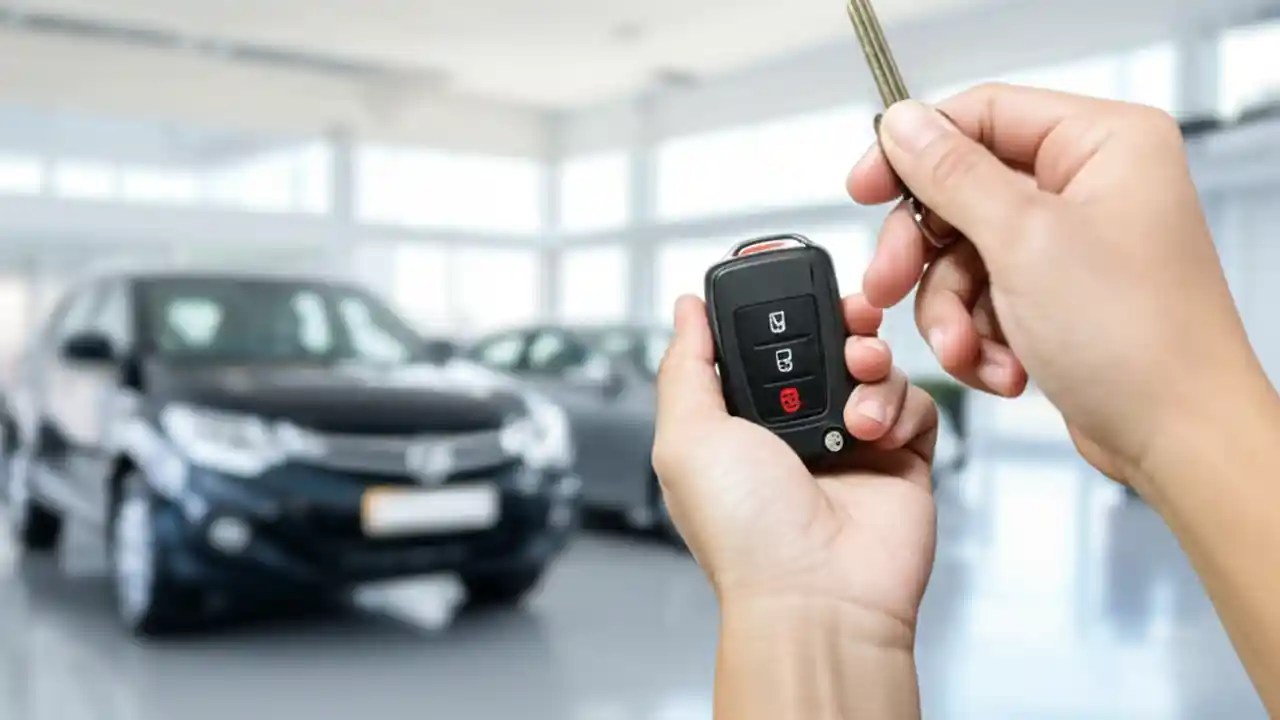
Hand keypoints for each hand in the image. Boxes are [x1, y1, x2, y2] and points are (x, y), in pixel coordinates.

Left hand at [652, 294, 937, 640]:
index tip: (793, 287)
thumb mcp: (687, 437)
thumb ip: (686, 365)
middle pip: (824, 346)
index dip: (778, 314)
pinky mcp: (901, 461)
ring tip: (855, 399)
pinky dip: (900, 407)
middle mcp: (794, 431)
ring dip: (869, 367)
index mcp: (738, 424)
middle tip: (850, 318)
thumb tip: (687, 309)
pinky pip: (914, 405)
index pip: (761, 345)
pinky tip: (877, 433)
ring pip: (872, 367)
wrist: (818, 595)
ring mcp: (850, 444)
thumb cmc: (745, 530)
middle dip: (838, 325)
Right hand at [848, 85, 1269, 488]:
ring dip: (951, 311)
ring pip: (962, 256)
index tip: (865, 188)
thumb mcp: (1024, 240)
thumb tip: (903, 124)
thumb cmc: (1139, 338)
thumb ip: (953, 174)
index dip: (915, 150)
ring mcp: (1071, 244)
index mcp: (1103, 144)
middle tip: (889, 285)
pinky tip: (1000, 366)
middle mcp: (1090, 185)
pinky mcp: (1057, 296)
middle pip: (961, 191)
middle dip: (924, 254)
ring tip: (967, 350)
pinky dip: (978, 337)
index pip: (982, 115)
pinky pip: (983, 299)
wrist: (1177, 439)